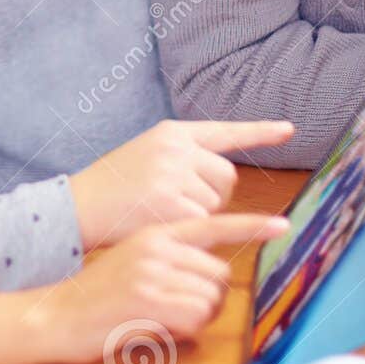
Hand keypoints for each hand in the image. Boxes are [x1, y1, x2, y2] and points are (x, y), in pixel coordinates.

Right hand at [0, 213, 287, 363]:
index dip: (251, 225)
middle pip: (219, 273)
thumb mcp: (134, 261)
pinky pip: (196, 316)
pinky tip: (159, 327)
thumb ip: (171, 258)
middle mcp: (157, 245)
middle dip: (210, 298)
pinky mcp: (148, 298)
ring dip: (198, 316)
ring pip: (211, 297)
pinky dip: (187, 329)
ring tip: (165, 318)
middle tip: (180, 310)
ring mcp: (152, 271)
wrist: (55, 314)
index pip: (213, 224)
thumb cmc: (97, 295)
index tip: (282, 224)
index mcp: (155, 232)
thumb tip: (213, 275)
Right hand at [68, 119, 292, 248]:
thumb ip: (179, 159)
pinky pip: (203, 224)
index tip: (290, 130)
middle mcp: (175, 148)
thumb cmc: (110, 190)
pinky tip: (163, 229)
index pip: (224, 131)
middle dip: (216, 197)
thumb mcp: (144, 157)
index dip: (259, 132)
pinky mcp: (171, 204)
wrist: (74, 208)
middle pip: (227, 176)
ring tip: (162, 216)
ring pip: (217, 203)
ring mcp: (173, 175)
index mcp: (171, 133)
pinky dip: (191, 233)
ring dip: (200, 217)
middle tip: (183, 208)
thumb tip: (220, 177)